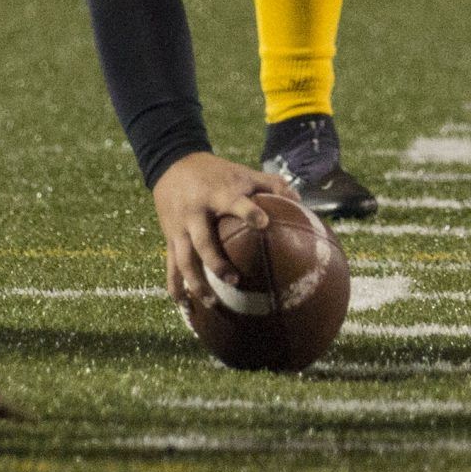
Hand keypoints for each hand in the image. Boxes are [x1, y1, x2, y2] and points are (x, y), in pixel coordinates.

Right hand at [152, 152, 295, 308]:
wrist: (172, 164)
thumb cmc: (216, 171)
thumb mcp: (242, 172)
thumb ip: (271, 184)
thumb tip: (300, 200)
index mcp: (217, 194)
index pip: (233, 202)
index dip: (248, 211)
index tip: (264, 222)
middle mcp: (196, 213)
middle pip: (203, 242)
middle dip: (217, 263)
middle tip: (234, 281)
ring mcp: (179, 229)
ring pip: (184, 260)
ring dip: (196, 284)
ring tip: (212, 303)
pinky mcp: (170, 239)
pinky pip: (171, 267)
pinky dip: (176, 288)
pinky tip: (186, 307)